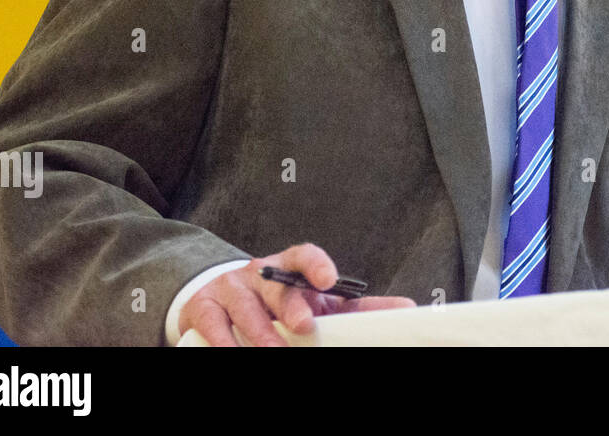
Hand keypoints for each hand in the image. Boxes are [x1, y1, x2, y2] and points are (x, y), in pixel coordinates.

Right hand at [180, 242, 415, 346]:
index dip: (316, 264)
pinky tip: (234, 353)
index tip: (328, 280)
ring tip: (273, 352)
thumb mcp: (315, 301)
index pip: (304, 255)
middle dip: (290, 307)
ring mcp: (229, 289)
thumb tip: (406, 308)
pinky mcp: (202, 308)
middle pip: (276, 286)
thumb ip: (356, 307)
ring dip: (260, 335)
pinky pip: (212, 325)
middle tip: (304, 327)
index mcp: (289, 268)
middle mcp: (259, 273)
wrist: (218, 298)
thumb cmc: (278, 303)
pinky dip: (223, 343)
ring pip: (245, 309)